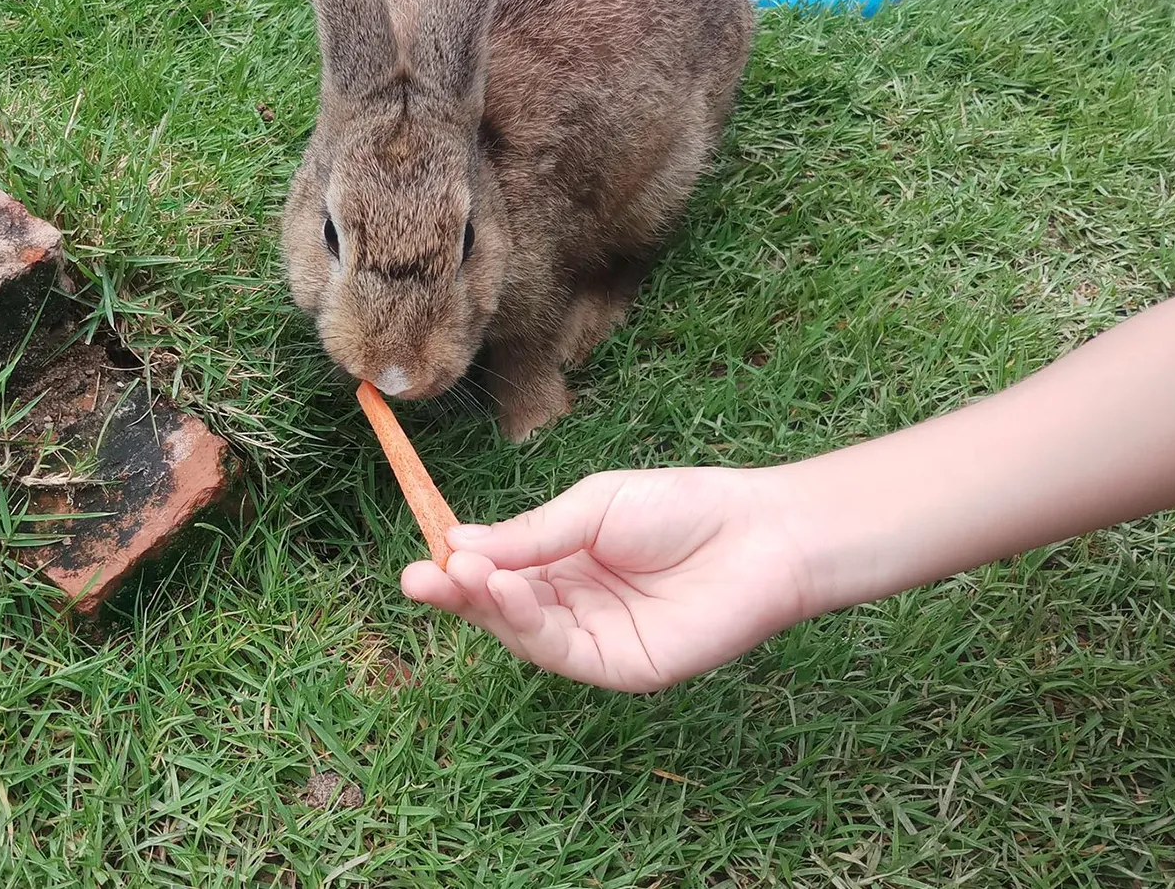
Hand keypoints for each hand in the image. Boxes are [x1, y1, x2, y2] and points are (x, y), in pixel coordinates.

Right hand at [401, 468, 813, 691]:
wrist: (759, 532)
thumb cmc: (683, 507)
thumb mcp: (592, 507)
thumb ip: (531, 533)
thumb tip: (457, 540)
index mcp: (565, 561)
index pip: (500, 570)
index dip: (461, 565)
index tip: (422, 553)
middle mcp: (575, 604)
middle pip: (502, 607)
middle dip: (458, 593)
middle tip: (415, 579)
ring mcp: (596, 639)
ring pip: (523, 632)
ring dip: (486, 606)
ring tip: (459, 575)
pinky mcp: (620, 667)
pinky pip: (560, 651)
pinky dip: (526, 624)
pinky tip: (506, 591)